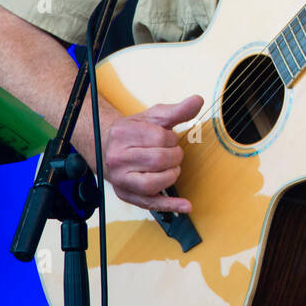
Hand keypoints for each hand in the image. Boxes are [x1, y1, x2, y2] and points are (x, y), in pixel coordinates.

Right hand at [102, 95, 202, 213]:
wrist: (108, 147)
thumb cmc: (134, 132)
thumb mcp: (153, 117)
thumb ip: (177, 110)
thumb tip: (198, 100)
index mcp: (123, 134)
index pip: (160, 138)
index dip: (172, 138)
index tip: (168, 138)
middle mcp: (117, 158)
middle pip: (159, 160)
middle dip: (174, 156)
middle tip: (171, 153)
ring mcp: (120, 179)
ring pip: (154, 182)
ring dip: (172, 174)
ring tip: (170, 167)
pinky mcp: (127, 195)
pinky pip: (150, 203)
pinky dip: (170, 205)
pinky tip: (186, 205)